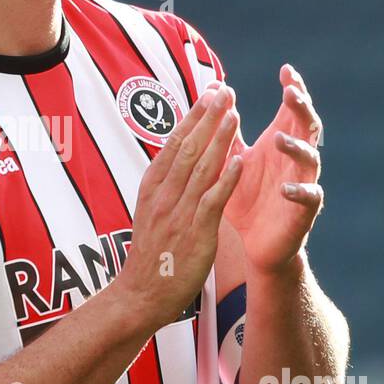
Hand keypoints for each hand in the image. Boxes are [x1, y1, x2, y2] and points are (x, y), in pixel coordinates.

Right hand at [116, 83, 243, 331]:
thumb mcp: (151, 210)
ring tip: (236, 113)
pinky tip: (242, 159)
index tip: (210, 92)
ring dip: (220, 138)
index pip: (174, 142)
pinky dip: (228, 178)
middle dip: (208, 117)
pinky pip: (213, 200)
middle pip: (188, 147)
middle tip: (226, 89)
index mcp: (152, 187)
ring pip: (201, 168)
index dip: (193, 115)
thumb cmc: (151, 254)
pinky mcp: (195, 232)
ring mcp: (178, 213)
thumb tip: (179, 156)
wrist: (141, 294)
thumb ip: (166, 184)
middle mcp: (163, 195)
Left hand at [220, 64, 323, 273]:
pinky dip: (299, 191)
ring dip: (296, 146)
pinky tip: (285, 187)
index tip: (286, 70)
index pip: (292, 110)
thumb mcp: (232, 159)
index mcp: (279, 143)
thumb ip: (227, 129)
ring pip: (311, 158)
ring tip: (278, 139)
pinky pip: (310, 197)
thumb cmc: (243, 197)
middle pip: (308, 126)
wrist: (251, 244)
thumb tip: (216, 89)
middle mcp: (295, 159)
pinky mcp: (303, 212)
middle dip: (302, 108)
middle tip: (291, 93)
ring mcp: (302, 183)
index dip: (294, 88)